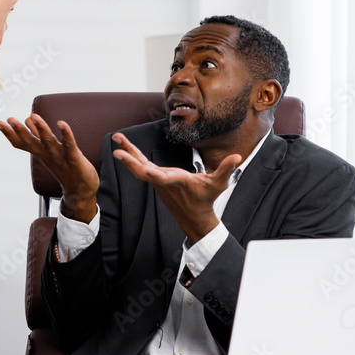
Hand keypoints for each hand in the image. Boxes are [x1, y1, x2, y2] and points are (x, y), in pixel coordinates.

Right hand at [0, 114, 98, 222]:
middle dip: (20, 131)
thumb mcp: (48, 152)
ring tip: (32, 116)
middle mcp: (47, 155)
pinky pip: (69, 145)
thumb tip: (28, 119)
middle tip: (10, 120)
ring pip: (48, 142)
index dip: (9, 134)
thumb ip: (38, 137)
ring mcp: (60, 157)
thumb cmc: (65, 167)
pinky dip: (65, 134)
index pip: (21, 144)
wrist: (80, 190)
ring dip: (41, 129)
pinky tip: (61, 123)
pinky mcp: (74, 158)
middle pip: (31, 143)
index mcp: (40, 153)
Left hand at [110, 133, 240, 243]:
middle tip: (117, 149)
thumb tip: (237, 157)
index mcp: (178, 182)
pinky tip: (124, 147)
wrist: (194, 217)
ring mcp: (157, 181)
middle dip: (130, 160)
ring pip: (138, 166)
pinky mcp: (155, 179)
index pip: (165, 178)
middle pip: (143, 171)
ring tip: (117, 137)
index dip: (154, 174)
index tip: (143, 168)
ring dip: (127, 153)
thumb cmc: (206, 199)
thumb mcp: (219, 184)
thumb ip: (226, 169)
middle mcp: (164, 182)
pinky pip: (140, 166)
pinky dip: (132, 156)